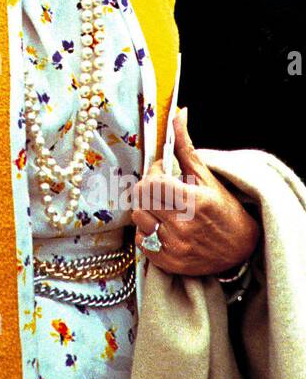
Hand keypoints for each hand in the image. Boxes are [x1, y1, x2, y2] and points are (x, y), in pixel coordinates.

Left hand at [131, 109, 259, 276]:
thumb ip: (186, 147)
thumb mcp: (208, 177)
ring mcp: (174, 248)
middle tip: (162, 190)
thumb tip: (178, 114)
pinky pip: (140, 241)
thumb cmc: (225, 209)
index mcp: (193, 202)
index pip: (150, 182)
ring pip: (137, 218)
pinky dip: (147, 232)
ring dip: (146, 210)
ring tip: (164, 209)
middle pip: (140, 199)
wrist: (242, 250)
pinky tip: (164, 228)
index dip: (154, 173)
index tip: (164, 172)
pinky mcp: (167, 264)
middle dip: (148, 189)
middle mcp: (182, 228)